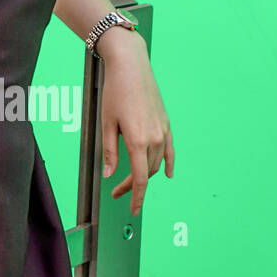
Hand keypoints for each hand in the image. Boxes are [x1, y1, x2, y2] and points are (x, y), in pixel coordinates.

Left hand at [99, 35, 173, 215]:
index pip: (139, 178)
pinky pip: (169, 150)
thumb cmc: (115, 92)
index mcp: (138, 141)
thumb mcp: (106, 123)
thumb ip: (109, 151)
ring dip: (145, 174)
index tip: (131, 209)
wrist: (131, 67)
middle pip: (146, 172)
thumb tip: (109, 174)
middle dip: (132, 186)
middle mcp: (154, 139)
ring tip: (130, 181)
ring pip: (156, 162)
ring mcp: (162, 131)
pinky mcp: (166, 123)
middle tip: (116, 192)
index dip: (135, 196)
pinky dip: (168, 163)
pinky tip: (167, 173)